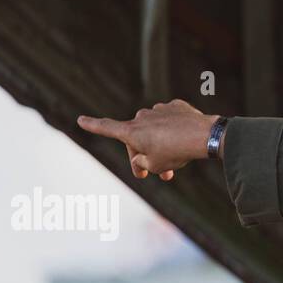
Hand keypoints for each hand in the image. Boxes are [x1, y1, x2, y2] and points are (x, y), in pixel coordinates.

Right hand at [76, 99, 218, 181]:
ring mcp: (159, 110)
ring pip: (156, 132)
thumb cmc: (176, 152)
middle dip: (145, 157)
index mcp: (132, 131)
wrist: (203, 135)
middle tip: (161, 176)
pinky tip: (185, 141)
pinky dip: (175, 132)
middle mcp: (142, 117)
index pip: (107, 128)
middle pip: (137, 139)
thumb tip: (140, 156)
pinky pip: (171, 122)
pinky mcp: (176, 107)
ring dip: (162, 147)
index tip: (80, 120)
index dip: (93, 126)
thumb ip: (142, 161)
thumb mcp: (155, 165)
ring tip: (175, 163)